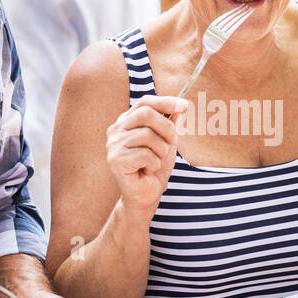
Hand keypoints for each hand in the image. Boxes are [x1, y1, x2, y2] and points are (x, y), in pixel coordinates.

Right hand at [106, 94, 187, 219]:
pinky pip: (145, 154)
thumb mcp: (167, 142)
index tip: (184, 105)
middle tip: (172, 143)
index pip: (144, 103)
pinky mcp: (116, 159)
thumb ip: (170, 124)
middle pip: (146, 114)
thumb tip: (180, 107)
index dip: (165, 102)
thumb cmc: (155, 167)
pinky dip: (154, 164)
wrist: (146, 195)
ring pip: (147, 135)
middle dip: (166, 128)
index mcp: (127, 122)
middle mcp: (116, 130)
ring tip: (156, 161)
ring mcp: (114, 144)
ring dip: (161, 151)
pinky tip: (147, 171)